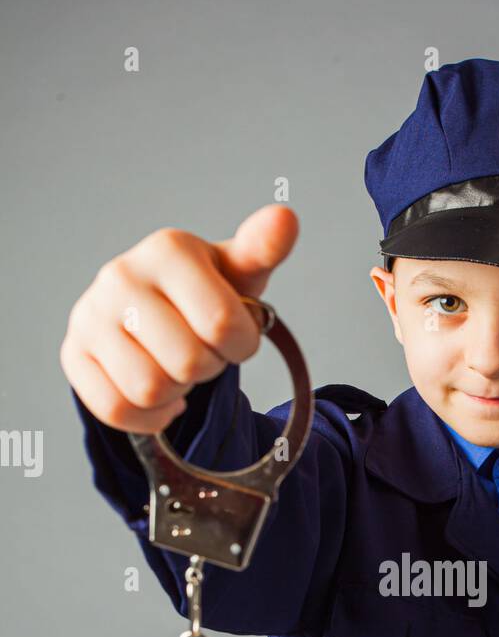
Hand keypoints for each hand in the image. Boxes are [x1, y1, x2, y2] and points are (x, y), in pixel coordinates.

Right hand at [59, 204, 298, 432]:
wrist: (152, 309)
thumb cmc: (205, 293)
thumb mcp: (239, 272)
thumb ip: (264, 249)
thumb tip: (286, 219)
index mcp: (169, 249)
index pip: (223, 325)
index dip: (241, 345)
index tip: (233, 334)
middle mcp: (121, 275)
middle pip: (188, 363)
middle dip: (208, 368)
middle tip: (202, 350)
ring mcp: (90, 315)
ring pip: (150, 390)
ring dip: (177, 392)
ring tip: (177, 366)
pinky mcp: (73, 354)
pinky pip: (117, 410)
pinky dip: (149, 417)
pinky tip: (160, 396)